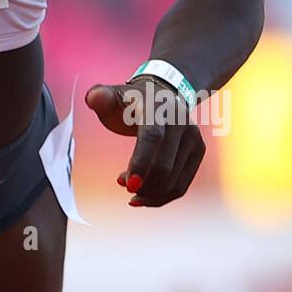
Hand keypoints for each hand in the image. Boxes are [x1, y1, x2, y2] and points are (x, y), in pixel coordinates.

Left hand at [84, 77, 204, 206]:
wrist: (162, 94)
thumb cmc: (130, 101)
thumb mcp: (113, 96)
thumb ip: (99, 97)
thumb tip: (92, 98)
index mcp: (157, 106)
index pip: (152, 137)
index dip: (141, 162)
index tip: (128, 185)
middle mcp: (180, 121)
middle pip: (163, 166)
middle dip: (141, 183)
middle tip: (121, 182)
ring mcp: (193, 136)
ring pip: (174, 181)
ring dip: (149, 194)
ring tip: (130, 188)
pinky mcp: (198, 150)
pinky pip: (182, 185)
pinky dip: (161, 197)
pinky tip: (143, 196)